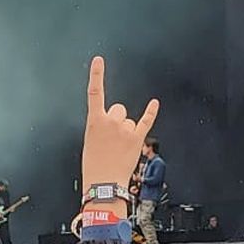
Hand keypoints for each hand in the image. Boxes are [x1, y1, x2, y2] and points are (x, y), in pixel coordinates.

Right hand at [82, 57, 159, 194]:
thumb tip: (112, 122)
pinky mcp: (137, 138)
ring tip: (120, 148)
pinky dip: (150, 112)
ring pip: (129, 120)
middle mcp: (111, 121)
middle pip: (118, 109)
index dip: (96, 74)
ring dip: (126, 131)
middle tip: (112, 139)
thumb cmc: (93, 165)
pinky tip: (154, 103)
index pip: (94, 92)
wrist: (104, 184)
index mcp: (94, 121)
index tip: (99, 60)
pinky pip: (146, 121)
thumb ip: (100, 126)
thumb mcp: (90, 141)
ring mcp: (125, 129)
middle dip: (117, 121)